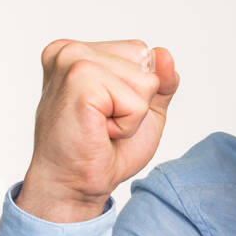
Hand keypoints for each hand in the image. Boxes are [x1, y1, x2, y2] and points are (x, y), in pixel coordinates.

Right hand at [16, 39, 179, 221]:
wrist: (74, 186)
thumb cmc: (103, 149)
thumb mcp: (144, 107)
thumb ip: (160, 79)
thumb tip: (164, 54)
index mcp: (79, 51)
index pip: (141, 50)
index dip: (139, 89)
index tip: (107, 111)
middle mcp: (70, 50)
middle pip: (145, 60)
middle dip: (137, 100)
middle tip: (103, 122)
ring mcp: (72, 62)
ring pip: (145, 81)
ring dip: (133, 114)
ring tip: (101, 127)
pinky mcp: (79, 81)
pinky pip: (137, 101)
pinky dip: (127, 124)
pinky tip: (99, 132)